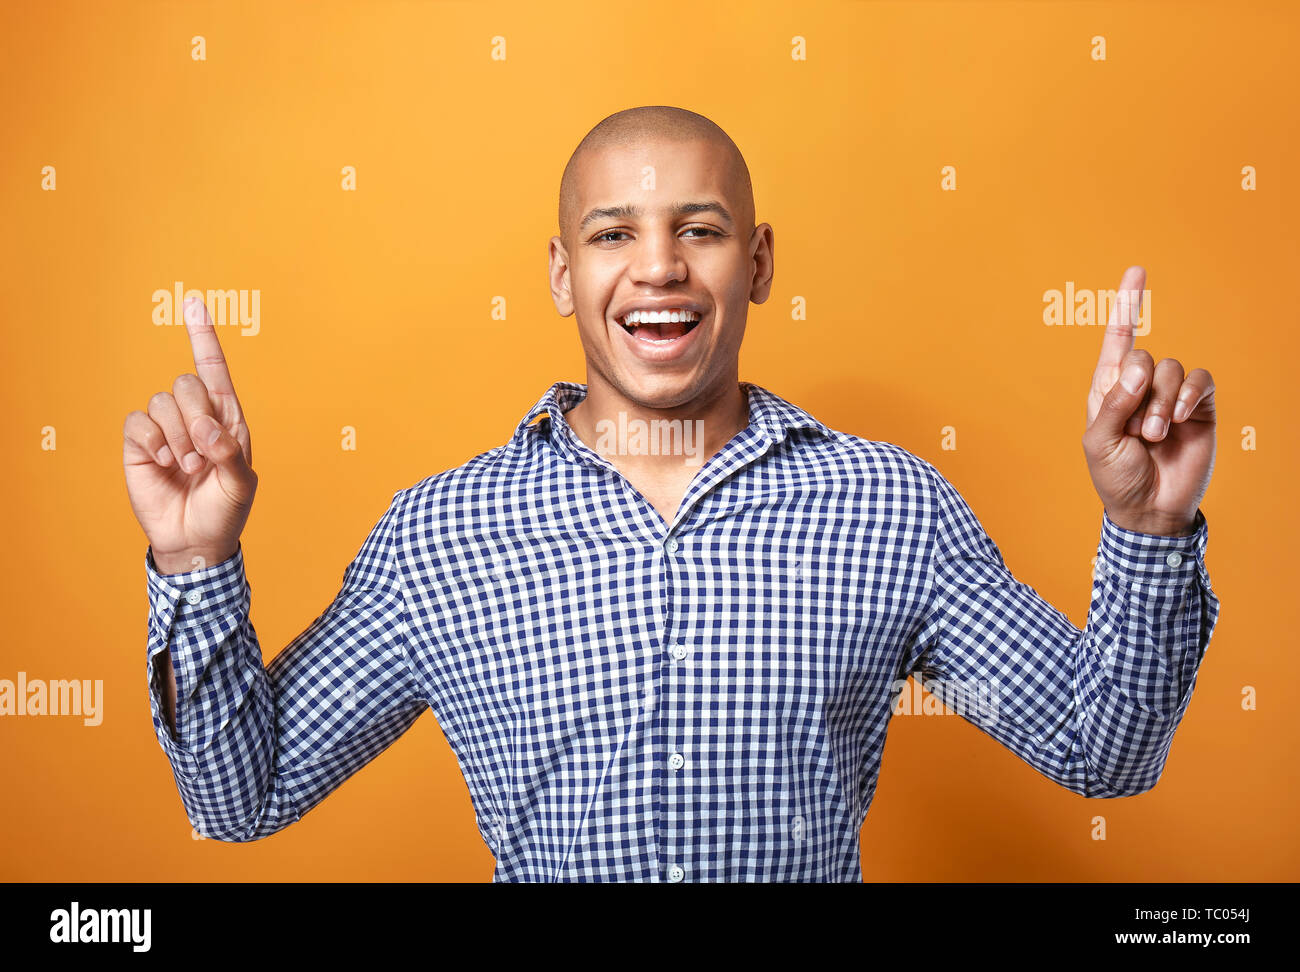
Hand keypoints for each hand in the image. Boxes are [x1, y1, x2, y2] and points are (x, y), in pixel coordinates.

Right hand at [123, 297, 256, 573]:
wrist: (195, 540)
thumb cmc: (225, 510)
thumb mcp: (241, 484)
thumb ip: (230, 453)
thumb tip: (208, 429)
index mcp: (227, 418)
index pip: (214, 369)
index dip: (203, 336)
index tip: (194, 303)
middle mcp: (195, 416)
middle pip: (187, 383)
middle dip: (196, 418)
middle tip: (203, 455)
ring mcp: (166, 428)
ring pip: (162, 401)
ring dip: (177, 437)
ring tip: (187, 466)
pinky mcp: (140, 442)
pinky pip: (139, 420)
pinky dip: (153, 441)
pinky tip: (162, 463)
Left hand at [1081, 266, 1215, 536]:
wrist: (1150, 509)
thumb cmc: (1116, 477)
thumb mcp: (1101, 442)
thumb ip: (1116, 402)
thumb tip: (1138, 367)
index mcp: (1108, 390)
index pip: (1117, 340)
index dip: (1126, 306)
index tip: (1136, 271)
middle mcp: (1139, 387)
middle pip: (1144, 357)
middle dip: (1138, 393)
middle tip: (1138, 431)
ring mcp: (1170, 396)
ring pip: (1171, 369)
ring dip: (1160, 404)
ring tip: (1154, 436)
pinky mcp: (1198, 407)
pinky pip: (1199, 381)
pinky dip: (1187, 395)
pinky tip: (1179, 419)